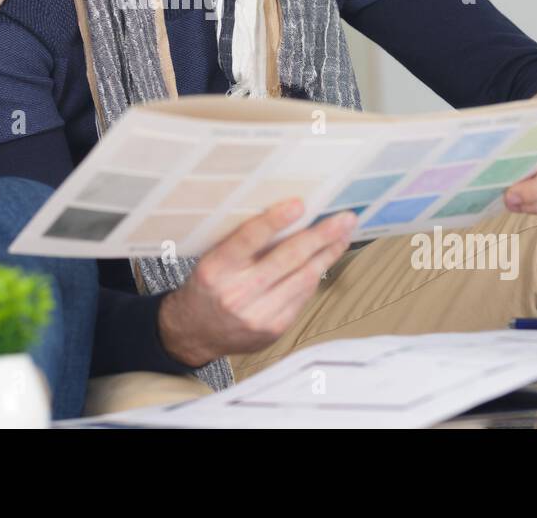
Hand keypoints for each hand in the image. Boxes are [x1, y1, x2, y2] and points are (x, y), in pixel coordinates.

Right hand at [158, 199, 355, 367]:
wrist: (194, 332)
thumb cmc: (207, 286)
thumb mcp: (211, 259)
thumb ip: (242, 243)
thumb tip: (287, 216)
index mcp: (215, 269)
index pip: (248, 238)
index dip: (275, 220)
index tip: (300, 204)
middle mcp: (235, 293)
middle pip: (286, 258)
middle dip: (320, 236)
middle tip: (343, 219)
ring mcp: (256, 315)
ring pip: (302, 278)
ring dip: (327, 254)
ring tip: (343, 236)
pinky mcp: (273, 330)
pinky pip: (302, 297)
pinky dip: (314, 276)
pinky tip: (324, 261)